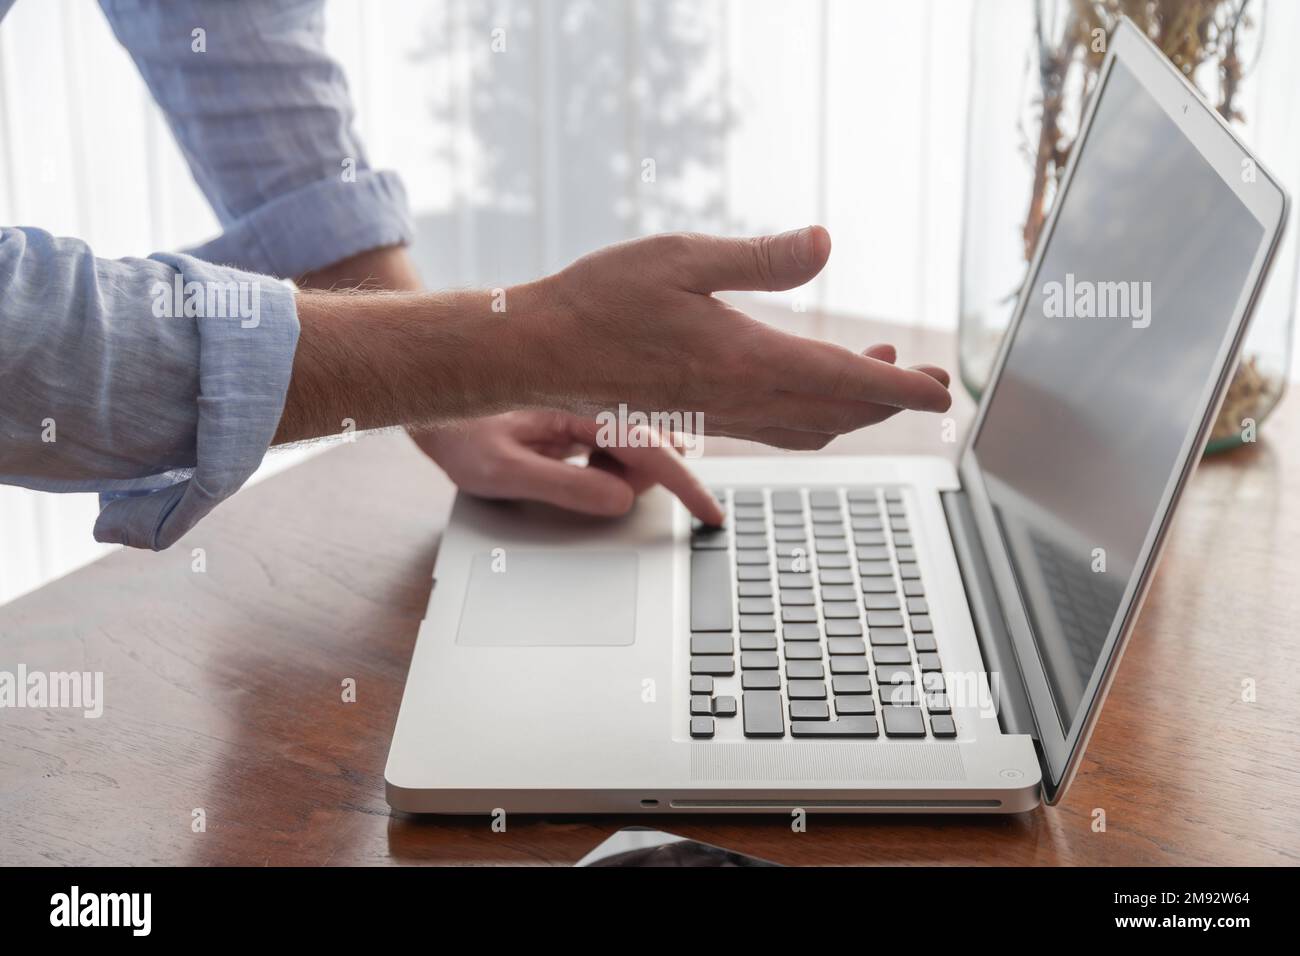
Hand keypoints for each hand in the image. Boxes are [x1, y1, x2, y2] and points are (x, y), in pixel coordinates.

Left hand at [412, 410, 724, 524]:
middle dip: (638, 478)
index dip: (686, 485)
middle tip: (590, 487)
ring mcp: (595, 408)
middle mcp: (597, 400)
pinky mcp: (588, 417)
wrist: (434, 395)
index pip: (652, 449)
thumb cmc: (458, 432)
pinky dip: (607, 467)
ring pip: (637, 451)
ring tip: (563, 468)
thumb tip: (621, 499)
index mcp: (583, 405)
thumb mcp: (501, 470)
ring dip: (619, 473)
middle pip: (653, 449)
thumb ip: (563, 485)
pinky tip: (570, 463)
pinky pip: (617, 448)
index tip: (710, 515)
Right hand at [514, 226, 951, 449]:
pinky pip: (776, 430)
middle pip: (839, 412)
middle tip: (925, 382)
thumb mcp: (682, 257)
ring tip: (878, 377)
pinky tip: (811, 391)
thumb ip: (760, 259)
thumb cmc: (600, 300)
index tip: (942, 388)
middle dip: (891, 402)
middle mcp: (740, 398)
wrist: (539, 351)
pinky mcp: (701, 417)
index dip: (902, 387)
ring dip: (854, 409)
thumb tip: (825, 244)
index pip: (846, 380)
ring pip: (810, 427)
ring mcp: (720, 415)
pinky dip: (815, 416)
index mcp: (744, 359)